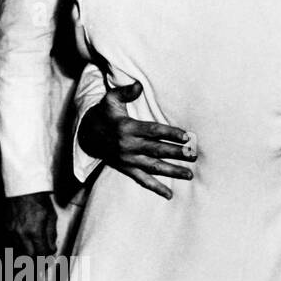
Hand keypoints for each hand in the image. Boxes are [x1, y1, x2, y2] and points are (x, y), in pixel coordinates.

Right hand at [5, 191, 56, 257]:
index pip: (40, 254)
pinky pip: (11, 243)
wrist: (23, 188)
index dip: (45, 259)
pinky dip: (18, 246)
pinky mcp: (6, 227)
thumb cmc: (38, 200)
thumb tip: (51, 249)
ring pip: (18, 251)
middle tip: (40, 261)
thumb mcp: (51, 217)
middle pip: (27, 257)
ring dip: (26, 254)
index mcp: (34, 231)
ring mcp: (11, 231)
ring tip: (32, 253)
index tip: (48, 260)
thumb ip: (51, 236)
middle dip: (35, 260)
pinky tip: (23, 244)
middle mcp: (21, 233)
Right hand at [77, 80, 195, 198]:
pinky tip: (169, 194)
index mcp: (127, 128)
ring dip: (172, 171)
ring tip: (189, 174)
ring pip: (153, 167)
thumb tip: (139, 85)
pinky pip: (141, 180)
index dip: (170, 133)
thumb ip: (125, 92)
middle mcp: (128, 145)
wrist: (86, 135)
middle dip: (176, 153)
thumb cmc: (104, 114)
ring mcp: (127, 159)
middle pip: (156, 150)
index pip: (152, 131)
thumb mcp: (110, 100)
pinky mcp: (126, 168)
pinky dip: (155, 188)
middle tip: (194, 155)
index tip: (186, 136)